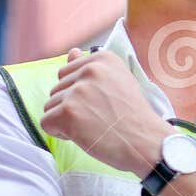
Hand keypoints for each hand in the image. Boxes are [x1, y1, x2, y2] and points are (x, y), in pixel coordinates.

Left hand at [40, 48, 166, 175]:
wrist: (148, 144)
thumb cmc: (135, 118)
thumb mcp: (119, 83)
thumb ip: (91, 68)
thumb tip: (71, 51)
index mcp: (103, 59)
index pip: (67, 73)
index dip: (80, 94)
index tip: (102, 104)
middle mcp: (89, 69)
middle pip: (57, 89)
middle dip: (72, 106)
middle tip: (100, 118)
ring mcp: (77, 91)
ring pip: (50, 106)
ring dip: (67, 121)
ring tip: (94, 127)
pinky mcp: (68, 111)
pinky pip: (46, 123)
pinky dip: (60, 133)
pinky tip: (84, 135)